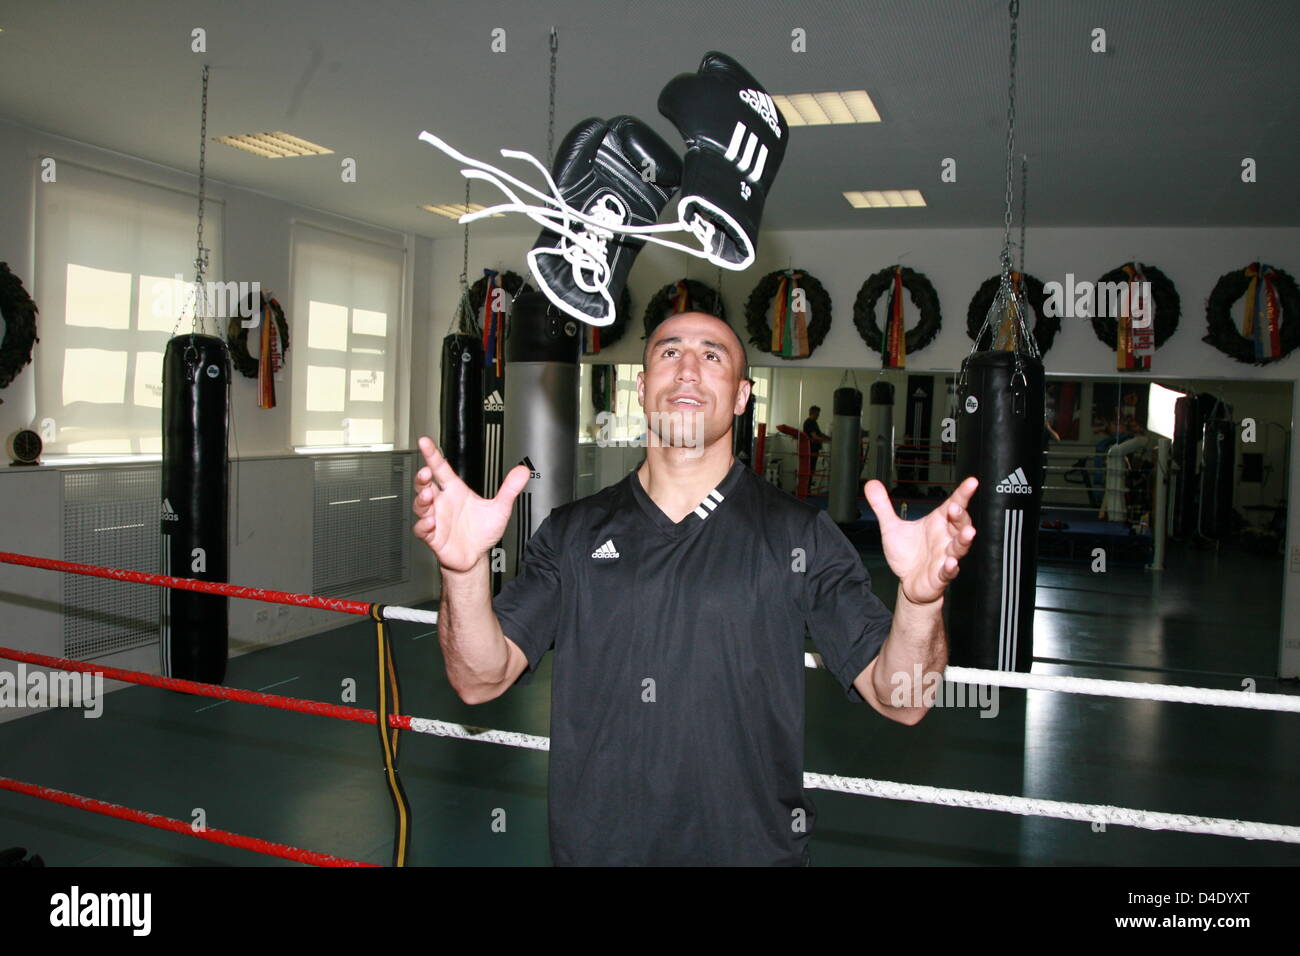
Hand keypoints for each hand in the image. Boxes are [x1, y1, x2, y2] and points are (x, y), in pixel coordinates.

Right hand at [411, 436, 529, 573]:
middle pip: (425, 484)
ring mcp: (436, 518)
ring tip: (427, 495)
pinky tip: (431, 522)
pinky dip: (424, 524)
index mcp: (455, 491)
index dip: (432, 455)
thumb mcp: (500, 508)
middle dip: (422, 477)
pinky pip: (422, 529)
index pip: (441, 469)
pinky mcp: (433, 536)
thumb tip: (522, 471)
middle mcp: (443, 502)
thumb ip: (509, 488)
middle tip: (425, 471)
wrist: (476, 556)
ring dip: (421, 499)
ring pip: (421, 505)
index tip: (425, 442)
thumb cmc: (483, 532)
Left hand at [864, 477, 977, 605]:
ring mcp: (945, 557)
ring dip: (964, 540)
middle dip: (961, 514)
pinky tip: (950, 563)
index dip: (963, 493)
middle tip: (956, 506)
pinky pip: (948, 572)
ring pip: (959, 547)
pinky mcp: (940, 576)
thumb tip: (871, 484)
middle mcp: (945, 538)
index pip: (953, 504)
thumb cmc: (907, 555)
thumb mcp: (891, 528)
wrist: (908, 583)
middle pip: (960, 523)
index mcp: (938, 523)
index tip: (972, 482)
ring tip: (969, 532)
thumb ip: (883, 506)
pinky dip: (950, 567)